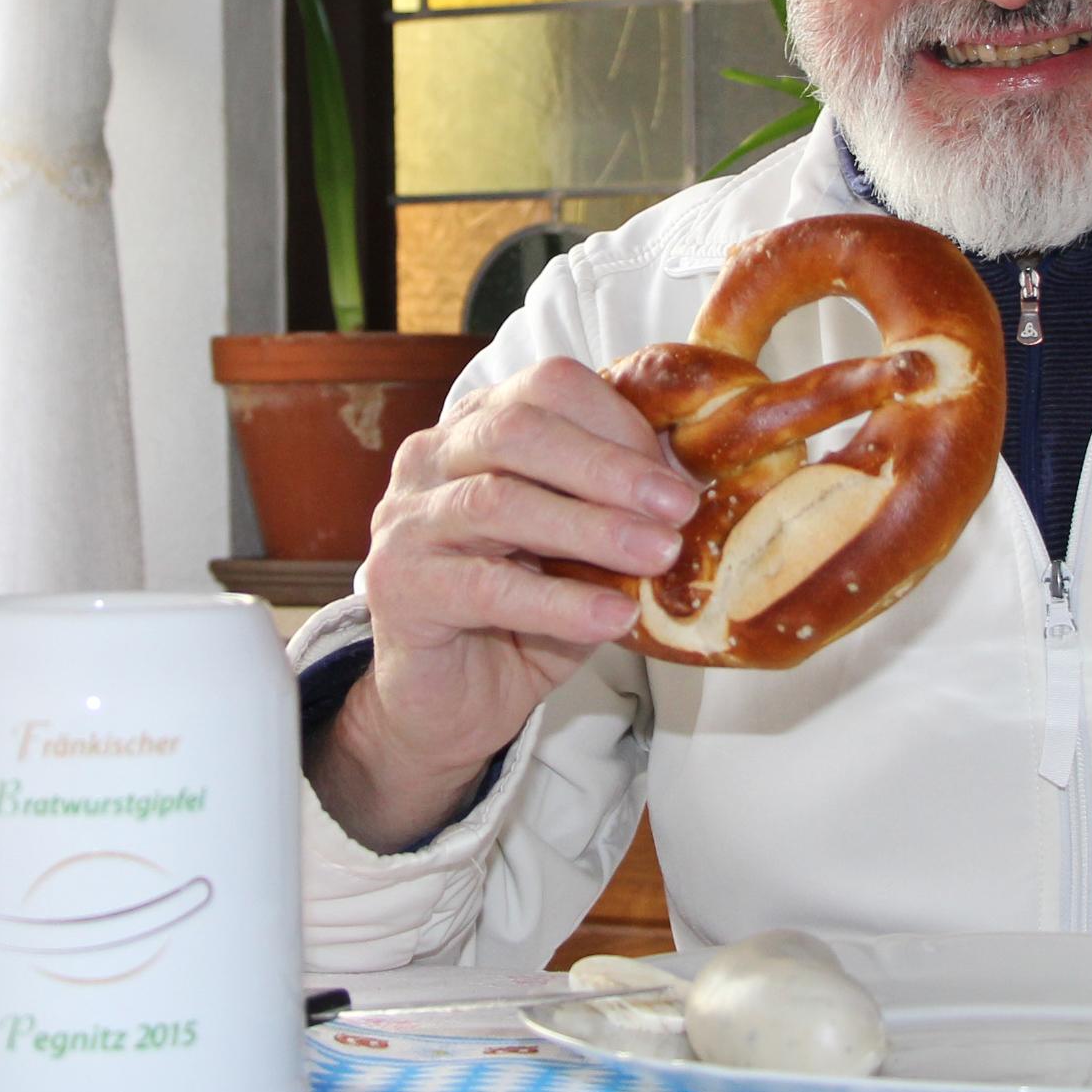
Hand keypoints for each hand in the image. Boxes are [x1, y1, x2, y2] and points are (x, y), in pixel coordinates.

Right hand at [309, 358, 698, 851]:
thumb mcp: (582, 552)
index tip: (679, 476)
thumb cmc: (520, 614)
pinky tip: (614, 616)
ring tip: (658, 557)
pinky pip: (486, 586)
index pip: (547, 388)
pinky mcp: (397, 585)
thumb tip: (694, 482)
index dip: (619, 424)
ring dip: (591, 528)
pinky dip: (560, 602)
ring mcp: (404, 518)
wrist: (445, 703)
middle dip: (608, 466)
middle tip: (679, 508)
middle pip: (518, 429)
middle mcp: (430, 458)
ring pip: (499, 500)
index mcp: (478, 427)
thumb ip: (618, 511)